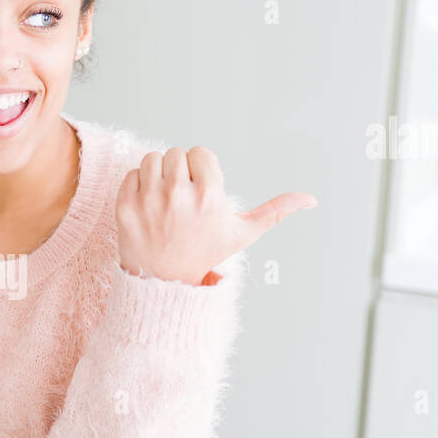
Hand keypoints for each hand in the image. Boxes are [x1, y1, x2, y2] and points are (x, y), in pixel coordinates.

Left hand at [116, 146, 316, 284]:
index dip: (201, 169)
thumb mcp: (242, 234)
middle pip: (176, 153)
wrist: (164, 284)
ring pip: (152, 159)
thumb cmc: (206, 254)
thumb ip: (275, 212)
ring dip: (157, 174)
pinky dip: (137, 186)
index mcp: (209, 197)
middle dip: (180, 171)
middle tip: (182, 198)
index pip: (200, 152)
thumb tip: (312, 199)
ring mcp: (149, 202)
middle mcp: (178, 196)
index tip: (201, 189)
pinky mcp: (125, 208)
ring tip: (165, 200)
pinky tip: (148, 207)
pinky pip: (130, 174)